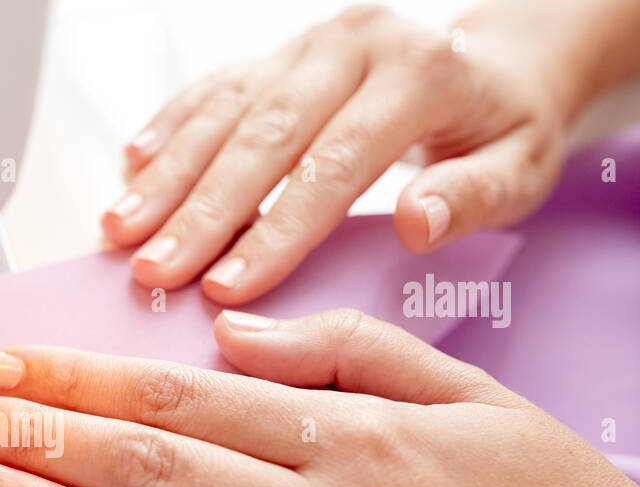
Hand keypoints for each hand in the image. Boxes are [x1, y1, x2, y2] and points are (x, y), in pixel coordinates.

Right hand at [102, 4, 567, 304]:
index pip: (335, 161)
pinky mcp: (272, 56)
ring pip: (224, 112)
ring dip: (167, 176)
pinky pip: (210, 90)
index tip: (228, 288)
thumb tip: (416, 223)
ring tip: (120, 230)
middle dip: (201, 210)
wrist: (489, 67)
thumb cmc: (500, 131)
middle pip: (265, 135)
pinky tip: (128, 168)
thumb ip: (471, 197)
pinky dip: (167, 129)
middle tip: (153, 270)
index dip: (277, 230)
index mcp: (418, 71)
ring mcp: (303, 46)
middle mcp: (352, 44)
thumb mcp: (519, 169)